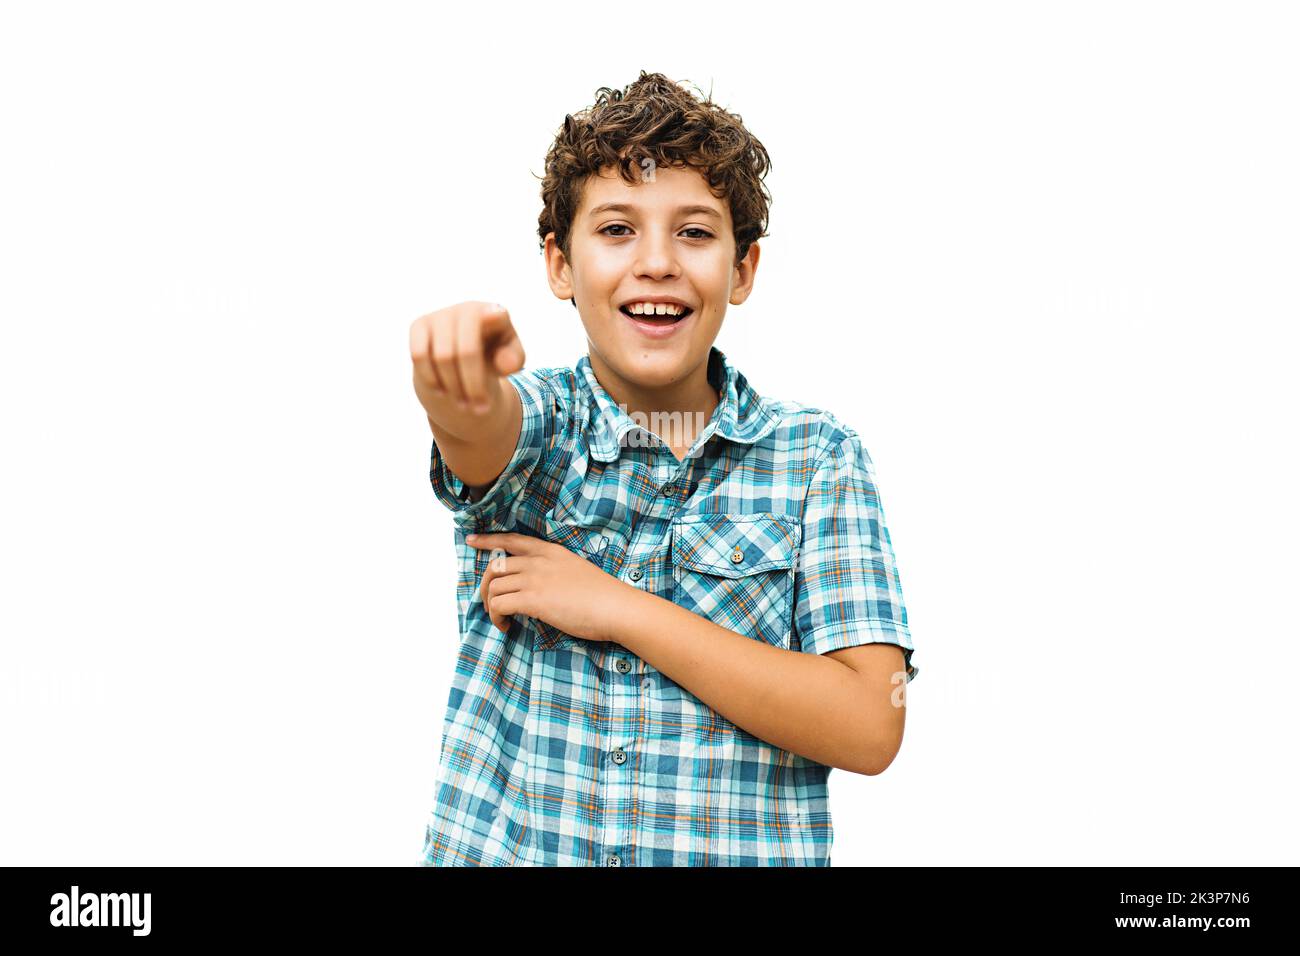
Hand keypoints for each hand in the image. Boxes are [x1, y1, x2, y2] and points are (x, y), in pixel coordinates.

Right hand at [410, 301, 524, 417]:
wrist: (461, 353)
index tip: (494, 318)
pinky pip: (419, 355)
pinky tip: (441, 391)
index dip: (492, 317)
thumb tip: (505, 364)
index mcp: (493, 313)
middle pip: (467, 351)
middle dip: (474, 386)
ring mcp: (440, 315)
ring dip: (454, 387)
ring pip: (442, 357)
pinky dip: (431, 378)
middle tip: (480, 410)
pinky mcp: (419, 325)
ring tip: (465, 405)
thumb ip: (514, 361)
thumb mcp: (510, 360)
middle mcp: (465, 308)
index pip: (495, 315)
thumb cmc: (493, 355)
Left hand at [465, 532, 636, 642]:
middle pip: (494, 566)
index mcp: (550, 550)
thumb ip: (552, 570)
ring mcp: (535, 579)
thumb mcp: (575, 569)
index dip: (487, 540)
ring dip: (491, 606)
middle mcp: (538, 561)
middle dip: (485, 586)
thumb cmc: (602, 595)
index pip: (511, 539)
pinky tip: (507, 627)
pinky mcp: (534, 600)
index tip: (471, 541)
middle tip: (490, 603)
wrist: (615, 607)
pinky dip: (497, 618)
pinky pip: (500, 606)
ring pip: (493, 587)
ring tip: (502, 620)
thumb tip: (535, 584)